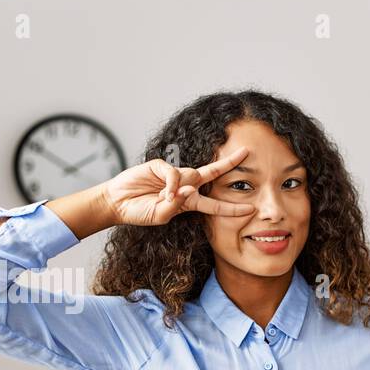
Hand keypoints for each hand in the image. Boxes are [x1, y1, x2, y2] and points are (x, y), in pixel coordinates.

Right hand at [99, 147, 255, 226]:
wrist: (118, 204)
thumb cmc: (140, 212)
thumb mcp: (161, 216)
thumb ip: (176, 206)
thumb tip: (190, 189)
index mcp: (189, 202)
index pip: (215, 204)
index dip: (233, 207)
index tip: (251, 209)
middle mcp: (186, 186)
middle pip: (213, 173)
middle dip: (230, 163)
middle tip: (246, 153)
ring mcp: (174, 175)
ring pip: (191, 174)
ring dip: (180, 190)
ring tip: (163, 200)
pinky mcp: (160, 166)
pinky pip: (173, 173)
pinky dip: (171, 184)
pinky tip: (162, 193)